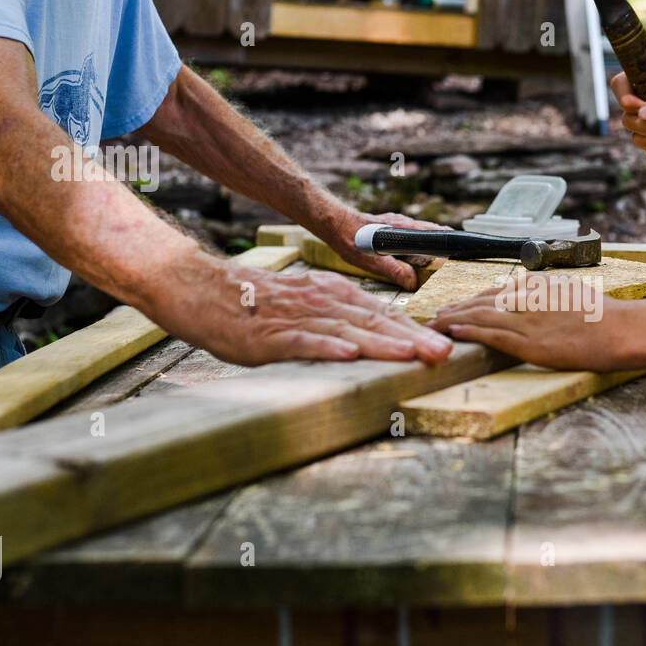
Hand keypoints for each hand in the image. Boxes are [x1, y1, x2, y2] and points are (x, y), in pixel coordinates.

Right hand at [156, 256, 453, 366]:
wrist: (200, 290)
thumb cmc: (255, 305)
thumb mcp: (304, 306)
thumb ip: (337, 319)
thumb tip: (372, 339)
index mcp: (331, 295)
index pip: (381, 313)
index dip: (414, 330)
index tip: (445, 345)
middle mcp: (319, 302)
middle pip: (372, 321)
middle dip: (410, 339)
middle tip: (443, 354)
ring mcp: (294, 318)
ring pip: (345, 331)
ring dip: (380, 344)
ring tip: (411, 355)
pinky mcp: (268, 335)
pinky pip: (301, 341)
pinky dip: (326, 348)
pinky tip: (348, 356)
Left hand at [315, 209, 447, 290]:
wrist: (334, 224)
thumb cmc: (352, 240)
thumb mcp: (373, 260)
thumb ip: (394, 270)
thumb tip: (413, 281)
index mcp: (405, 229)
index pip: (436, 231)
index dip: (450, 239)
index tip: (463, 249)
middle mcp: (404, 222)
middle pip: (433, 230)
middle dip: (445, 241)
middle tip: (457, 255)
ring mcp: (397, 222)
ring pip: (422, 231)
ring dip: (432, 241)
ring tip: (440, 257)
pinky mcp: (390, 225)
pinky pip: (411, 233)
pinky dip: (419, 241)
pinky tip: (415, 253)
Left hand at [426, 275, 634, 371]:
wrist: (619, 331)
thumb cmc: (602, 315)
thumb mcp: (571, 290)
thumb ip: (548, 290)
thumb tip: (532, 288)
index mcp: (539, 286)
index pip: (497, 291)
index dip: (474, 299)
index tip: (459, 304)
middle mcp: (529, 299)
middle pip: (482, 301)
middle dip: (456, 307)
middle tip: (436, 313)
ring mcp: (528, 321)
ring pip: (481, 316)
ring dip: (454, 318)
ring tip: (436, 323)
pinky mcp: (530, 343)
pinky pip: (493, 336)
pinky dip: (470, 332)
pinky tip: (455, 332)